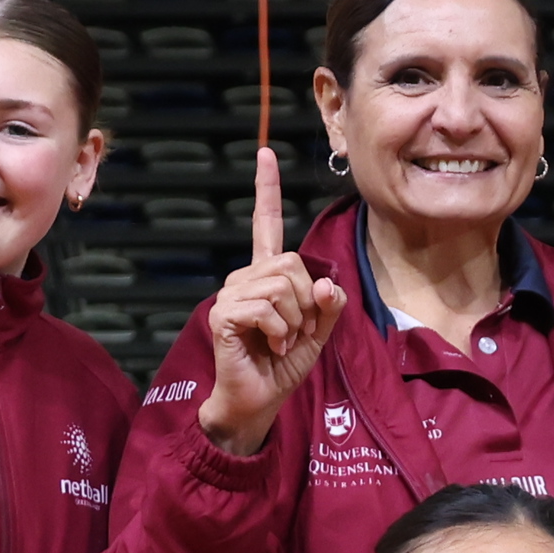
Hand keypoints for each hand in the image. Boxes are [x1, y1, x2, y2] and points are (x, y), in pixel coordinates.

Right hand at [197, 147, 348, 450]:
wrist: (257, 399)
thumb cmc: (282, 365)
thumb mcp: (319, 332)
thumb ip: (329, 305)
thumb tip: (326, 284)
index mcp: (267, 276)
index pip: (266, 225)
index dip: (267, 190)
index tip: (265, 153)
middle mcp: (245, 277)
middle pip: (291, 263)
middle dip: (307, 302)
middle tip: (295, 330)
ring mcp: (231, 293)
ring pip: (282, 286)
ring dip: (294, 320)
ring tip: (280, 340)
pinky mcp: (224, 313)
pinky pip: (267, 308)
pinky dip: (279, 331)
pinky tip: (269, 344)